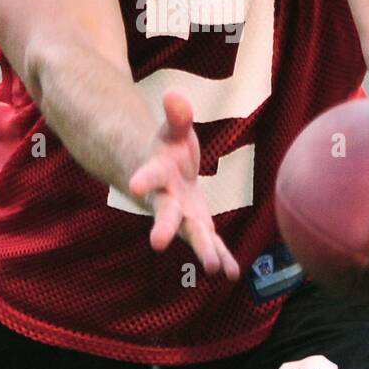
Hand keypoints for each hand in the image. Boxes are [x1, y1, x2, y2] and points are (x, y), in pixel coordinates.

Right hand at [128, 90, 240, 281]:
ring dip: (202, 250)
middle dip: (162, 227)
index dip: (143, 179)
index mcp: (157, 175)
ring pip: (191, 234)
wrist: (159, 177)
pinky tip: (231, 274)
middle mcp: (165, 200)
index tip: (136, 185)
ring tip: (213, 268)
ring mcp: (182, 216)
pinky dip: (221, 257)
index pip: (149, 175)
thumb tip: (174, 95)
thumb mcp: (171, 130)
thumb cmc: (166, 150)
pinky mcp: (198, 225)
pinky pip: (211, 242)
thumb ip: (176, 116)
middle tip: (157, 243)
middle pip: (165, 213)